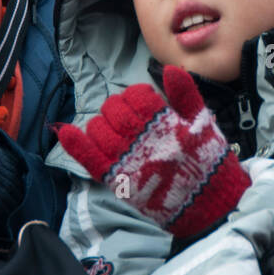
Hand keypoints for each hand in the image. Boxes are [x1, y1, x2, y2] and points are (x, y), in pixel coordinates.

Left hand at [56, 65, 248, 236]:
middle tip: (128, 117)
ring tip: (113, 130)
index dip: (136, 95)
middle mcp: (142, 139)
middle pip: (114, 111)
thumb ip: (186, 94)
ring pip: (98, 130)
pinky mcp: (116, 181)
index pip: (135, 96)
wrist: (208, 205)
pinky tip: (65, 132)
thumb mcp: (202, 124)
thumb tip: (171, 69)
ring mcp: (127, 160)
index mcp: (163, 122)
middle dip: (117, 108)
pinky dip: (75, 144)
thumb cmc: (207, 162)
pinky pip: (89, 159)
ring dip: (101, 124)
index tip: (144, 101)